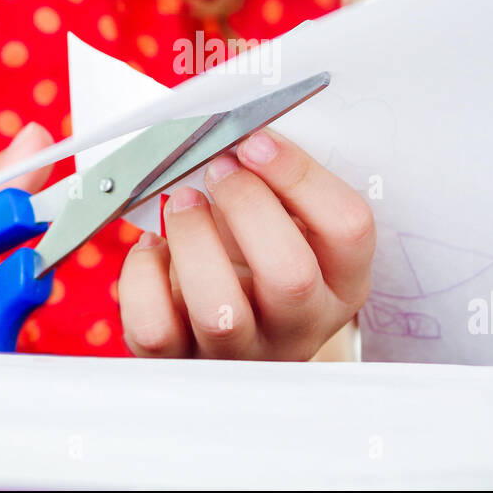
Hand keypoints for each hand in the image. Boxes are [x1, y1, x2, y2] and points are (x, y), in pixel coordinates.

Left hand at [118, 129, 373, 359]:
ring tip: (184, 202)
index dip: (300, 175)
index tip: (256, 140)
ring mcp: (242, 354)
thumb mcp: (289, 221)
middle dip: (246, 203)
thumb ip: (278, 182)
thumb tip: (237, 131)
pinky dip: (144, 275)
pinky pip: (156, 327)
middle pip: (289, 275)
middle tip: (219, 168)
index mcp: (342, 281)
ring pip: (220, 310)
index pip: (348, 228)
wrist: (223, 322)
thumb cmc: (257, 253)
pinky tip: (155, 249)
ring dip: (194, 237)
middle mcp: (301, 325)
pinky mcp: (181, 362)